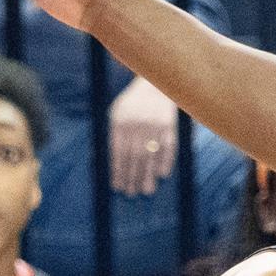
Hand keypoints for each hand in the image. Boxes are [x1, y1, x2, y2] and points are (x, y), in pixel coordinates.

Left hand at [110, 79, 178, 197]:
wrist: (155, 81)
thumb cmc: (133, 103)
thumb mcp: (117, 113)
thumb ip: (113, 135)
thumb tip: (105, 162)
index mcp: (120, 121)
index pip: (118, 151)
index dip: (117, 170)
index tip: (117, 186)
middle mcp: (137, 123)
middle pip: (134, 156)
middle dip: (132, 176)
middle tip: (131, 193)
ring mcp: (154, 123)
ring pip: (150, 154)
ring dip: (148, 174)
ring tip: (146, 190)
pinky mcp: (170, 124)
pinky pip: (168, 146)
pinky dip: (166, 160)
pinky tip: (162, 175)